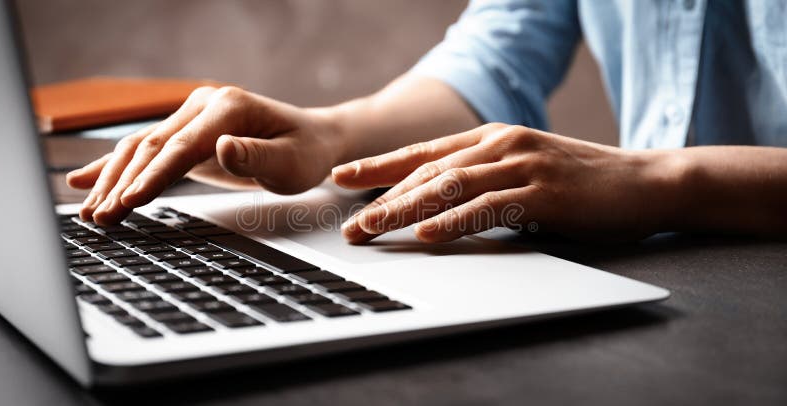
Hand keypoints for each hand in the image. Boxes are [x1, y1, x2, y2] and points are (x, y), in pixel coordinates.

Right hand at [66, 86, 342, 224]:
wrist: (312, 138)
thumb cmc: (305, 152)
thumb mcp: (292, 162)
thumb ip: (257, 156)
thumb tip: (223, 148)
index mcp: (229, 107)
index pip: (183, 146)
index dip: (155, 175)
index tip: (130, 201)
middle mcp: (204, 105)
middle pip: (152, 145)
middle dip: (123, 183)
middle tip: (101, 218)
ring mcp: (191, 116)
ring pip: (141, 147)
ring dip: (113, 179)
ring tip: (90, 213)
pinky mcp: (186, 132)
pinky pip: (146, 149)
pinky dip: (116, 166)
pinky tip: (85, 180)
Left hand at [332, 123, 681, 242]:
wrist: (645, 181)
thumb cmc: (582, 183)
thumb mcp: (525, 172)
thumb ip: (486, 181)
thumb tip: (439, 204)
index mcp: (493, 139)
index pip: (424, 153)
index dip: (381, 166)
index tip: (344, 179)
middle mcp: (501, 145)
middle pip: (428, 172)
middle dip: (382, 198)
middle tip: (348, 224)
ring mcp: (522, 165)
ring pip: (449, 188)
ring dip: (405, 210)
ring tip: (371, 229)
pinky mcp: (543, 192)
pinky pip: (489, 208)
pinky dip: (454, 222)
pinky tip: (427, 233)